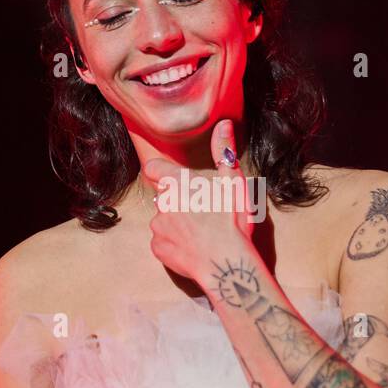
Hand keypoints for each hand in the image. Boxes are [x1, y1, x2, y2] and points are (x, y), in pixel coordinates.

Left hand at [142, 119, 256, 291]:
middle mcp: (162, 203)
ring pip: (163, 219)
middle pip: (163, 196)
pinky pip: (162, 242)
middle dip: (178, 201)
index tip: (176, 180)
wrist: (226, 262)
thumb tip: (223, 124)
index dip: (163, 172)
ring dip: (176, 223)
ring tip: (200, 232)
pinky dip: (174, 243)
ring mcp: (158, 227)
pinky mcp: (158, 249)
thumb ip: (224, 152)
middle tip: (202, 211)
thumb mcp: (233, 182)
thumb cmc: (232, 221)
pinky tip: (193, 247)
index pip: (153, 168)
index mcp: (177, 183)